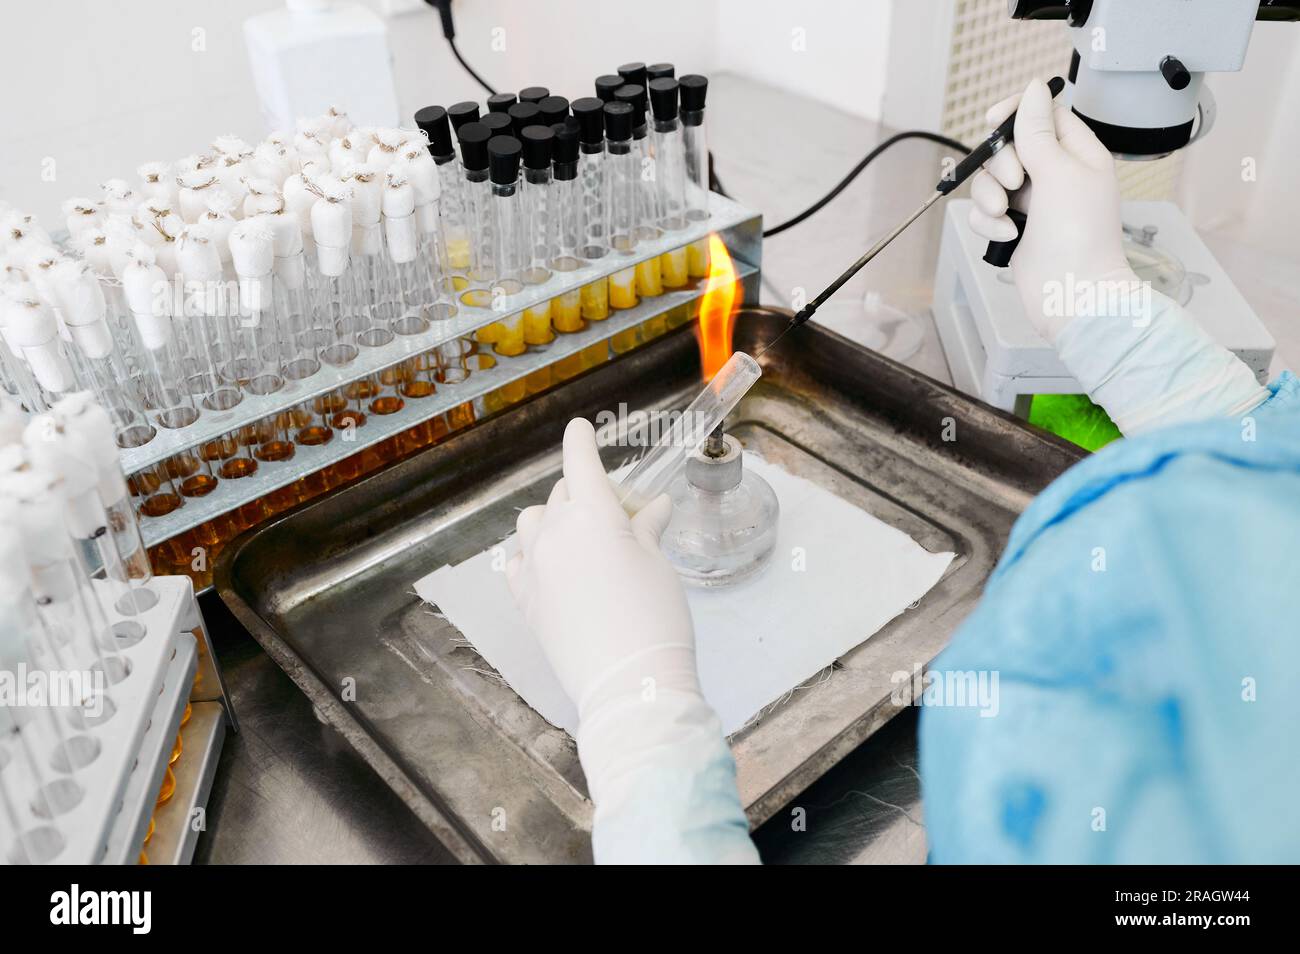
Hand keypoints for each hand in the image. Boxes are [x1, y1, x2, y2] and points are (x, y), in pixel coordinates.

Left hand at [506, 417, 699, 718]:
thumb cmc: (655, 618)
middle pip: (563, 495)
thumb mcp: (658, 565)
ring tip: (580, 539)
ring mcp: (535, 567)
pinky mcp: (524, 599)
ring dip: (554, 518)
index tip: (579, 428)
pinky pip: (519, 560)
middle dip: (586, 493)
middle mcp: (555, 533)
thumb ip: (647, 529)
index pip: (580, 463)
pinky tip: (553, 566)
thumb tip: (654, 507)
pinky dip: (534, 553)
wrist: (629, 683)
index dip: (579, 441)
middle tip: (621, 517)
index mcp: (593, 515)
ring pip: (532, 521)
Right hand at [968, 78, 1137, 342]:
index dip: (1016, 114)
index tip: (992, 120)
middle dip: (1001, 164)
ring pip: (990, 182)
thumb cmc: (1079, 234)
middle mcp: (1054, 175)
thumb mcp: (1060, 172)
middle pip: (1009, 148)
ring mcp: (1032, 204)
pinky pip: (984, 214)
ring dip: (989, 198)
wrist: (1072, 293)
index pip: (1044, 115)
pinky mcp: (1013, 229)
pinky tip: (1008, 237)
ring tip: (1005, 217)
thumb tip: (1032, 89)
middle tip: (1015, 184)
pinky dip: (989, 224)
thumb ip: (1038, 131)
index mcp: (1078, 154)